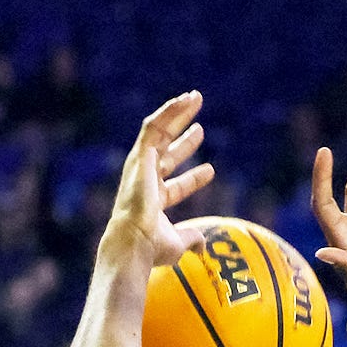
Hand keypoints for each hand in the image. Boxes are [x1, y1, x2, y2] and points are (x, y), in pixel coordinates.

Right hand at [105, 92, 214, 269]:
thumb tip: (203, 247)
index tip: (211, 171)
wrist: (135, 240)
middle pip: (167, 153)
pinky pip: (153, 126)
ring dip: (177, 115)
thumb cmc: (152, 246)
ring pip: (160, 132)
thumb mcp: (178, 243)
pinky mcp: (140, 155)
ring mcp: (142, 166)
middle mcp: (146, 181)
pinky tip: (183, 100)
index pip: (176, 186)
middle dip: (183, 139)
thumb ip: (192, 240)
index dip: (194, 179)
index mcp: (153, 201)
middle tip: (200, 128)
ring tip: (195, 98)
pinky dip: (168, 112)